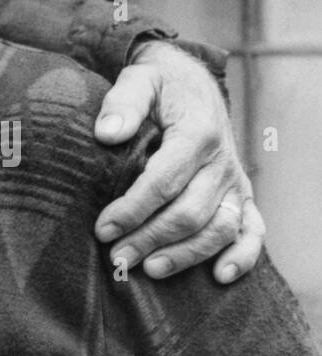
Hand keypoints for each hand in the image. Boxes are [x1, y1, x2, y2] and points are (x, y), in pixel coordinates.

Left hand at [91, 41, 263, 283]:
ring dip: (185, 254)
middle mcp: (221, 162)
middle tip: (116, 256)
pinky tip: (218, 276)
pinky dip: (242, 257)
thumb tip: (106, 133)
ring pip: (218, 228)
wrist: (190, 81)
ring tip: (149, 269)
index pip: (163, 181)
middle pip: (189, 212)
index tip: (103, 228)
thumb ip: (122, 102)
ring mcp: (233, 181)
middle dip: (150, 238)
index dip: (132, 209)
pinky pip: (252, 230)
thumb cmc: (158, 84)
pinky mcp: (241, 194)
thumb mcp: (138, 79)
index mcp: (197, 133)